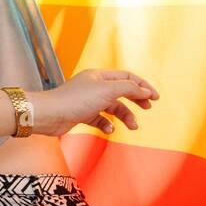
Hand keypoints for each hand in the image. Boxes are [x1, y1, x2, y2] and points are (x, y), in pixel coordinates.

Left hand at [29, 70, 158, 135]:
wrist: (50, 115)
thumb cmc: (76, 100)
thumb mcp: (108, 90)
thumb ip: (129, 89)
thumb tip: (145, 90)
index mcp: (99, 76)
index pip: (127, 77)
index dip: (143, 86)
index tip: (155, 97)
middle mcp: (94, 86)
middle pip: (122, 91)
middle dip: (136, 100)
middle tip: (148, 108)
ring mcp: (87, 101)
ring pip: (113, 108)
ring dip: (125, 116)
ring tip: (133, 126)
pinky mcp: (81, 114)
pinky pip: (100, 119)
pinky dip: (107, 124)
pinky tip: (108, 129)